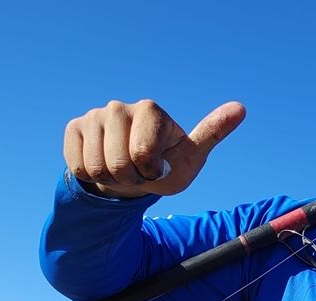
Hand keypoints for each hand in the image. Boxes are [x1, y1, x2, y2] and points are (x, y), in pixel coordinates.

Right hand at [64, 99, 245, 198]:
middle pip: (118, 162)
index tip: (157, 168)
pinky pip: (77, 165)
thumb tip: (241, 108)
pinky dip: (90, 176)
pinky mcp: (74, 127)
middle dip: (130, 178)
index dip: (149, 171)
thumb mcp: (192, 157)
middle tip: (138, 171)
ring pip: (95, 166)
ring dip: (110, 179)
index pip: (142, 153)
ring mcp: (95, 115)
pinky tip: (102, 166)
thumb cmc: (166, 166)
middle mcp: (120, 107)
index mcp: (151, 111)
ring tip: (122, 170)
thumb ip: (212, 133)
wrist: (132, 175)